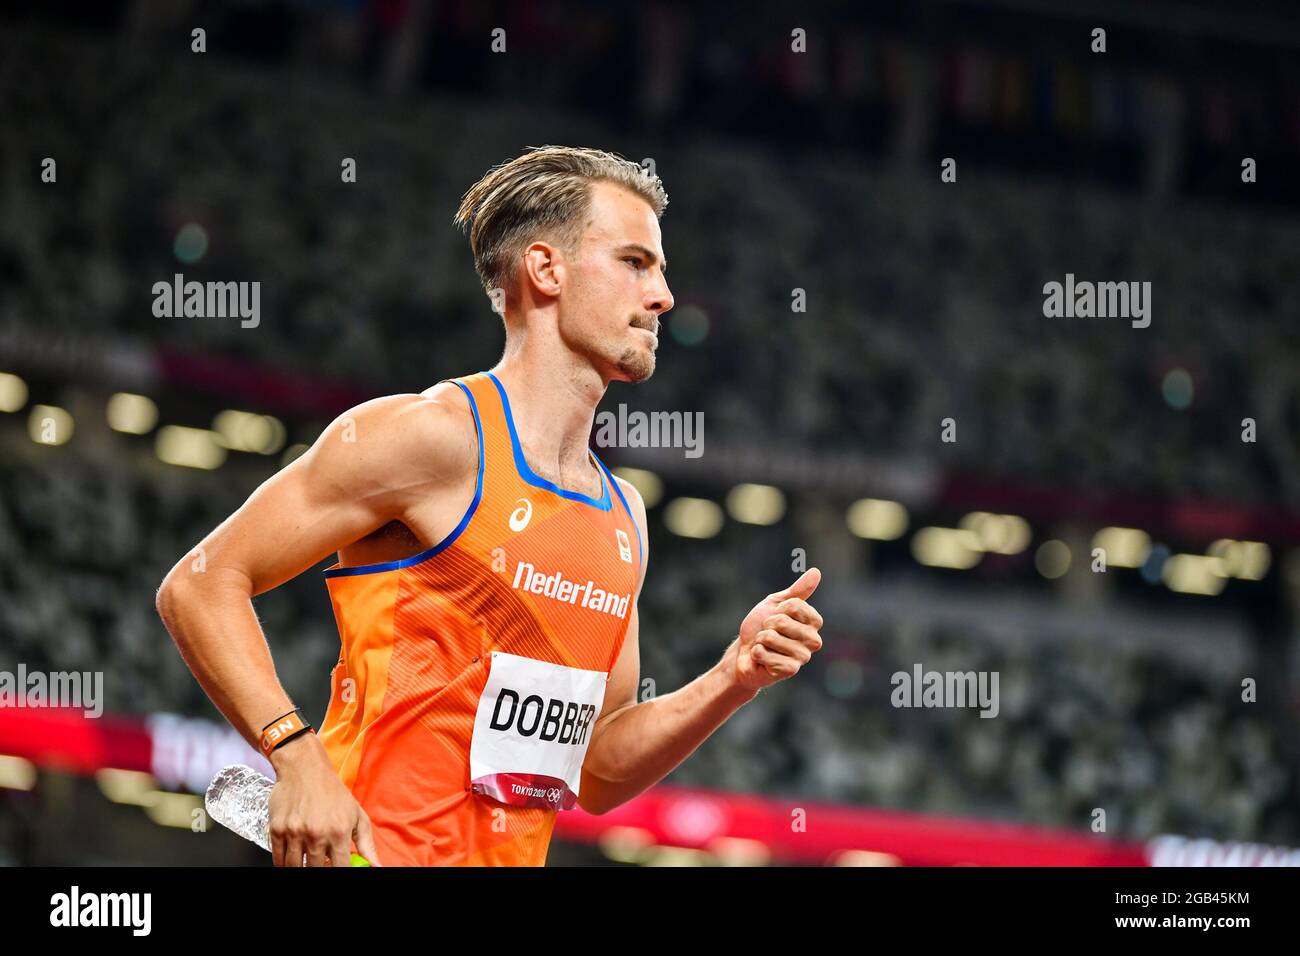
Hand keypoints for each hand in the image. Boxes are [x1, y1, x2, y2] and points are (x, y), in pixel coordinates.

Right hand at [267, 735, 382, 866]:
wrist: (305, 769)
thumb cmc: (333, 793)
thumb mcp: (357, 815)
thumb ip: (367, 845)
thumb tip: (377, 866)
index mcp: (339, 831)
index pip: (340, 868)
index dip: (340, 872)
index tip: (336, 866)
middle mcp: (317, 833)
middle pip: (316, 870)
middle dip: (320, 868)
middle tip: (321, 860)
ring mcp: (295, 832)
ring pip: (294, 867)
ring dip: (301, 866)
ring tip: (307, 858)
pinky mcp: (277, 830)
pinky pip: (278, 859)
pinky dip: (284, 863)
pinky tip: (292, 857)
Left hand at [731, 568, 824, 691]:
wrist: (744, 653)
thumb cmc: (761, 627)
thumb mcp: (776, 604)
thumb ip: (797, 591)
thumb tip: (817, 572)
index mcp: (813, 623)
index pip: (795, 605)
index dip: (779, 609)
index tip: (776, 616)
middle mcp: (813, 641)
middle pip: (783, 622)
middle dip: (767, 625)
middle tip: (768, 633)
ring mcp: (802, 657)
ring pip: (772, 638)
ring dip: (760, 640)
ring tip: (764, 646)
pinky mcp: (790, 670)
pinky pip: (766, 655)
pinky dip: (757, 654)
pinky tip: (761, 659)